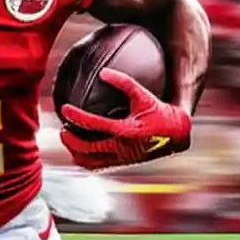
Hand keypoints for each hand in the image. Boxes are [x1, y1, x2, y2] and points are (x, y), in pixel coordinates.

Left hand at [59, 68, 192, 169]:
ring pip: (89, 162)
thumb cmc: (158, 112)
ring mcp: (121, 159)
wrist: (176, 134)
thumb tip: (103, 72)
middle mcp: (122, 148)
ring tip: (69, 139)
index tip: (64, 109)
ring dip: (75, 152)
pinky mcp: (122, 164)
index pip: (94, 124)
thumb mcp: (143, 94)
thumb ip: (124, 82)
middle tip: (63, 127)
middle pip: (86, 148)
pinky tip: (80, 150)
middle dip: (70, 139)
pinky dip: (85, 160)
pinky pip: (97, 167)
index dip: (76, 116)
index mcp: (126, 130)